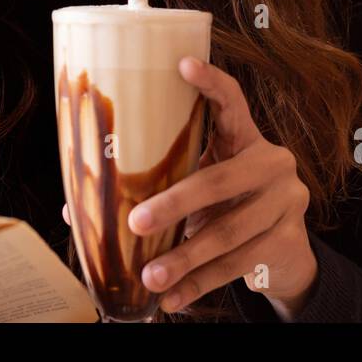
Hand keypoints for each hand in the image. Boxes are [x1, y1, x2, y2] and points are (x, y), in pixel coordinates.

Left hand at [128, 56, 317, 318]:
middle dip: (174, 203)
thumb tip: (75, 207)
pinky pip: (237, 265)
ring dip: (184, 259)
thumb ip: (157, 185)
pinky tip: (173, 298)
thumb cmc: (226, 205)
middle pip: (219, 180)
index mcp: (246, 137)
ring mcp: (285, 203)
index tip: (181, 63)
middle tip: (136, 222)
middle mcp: (272, 163)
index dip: (209, 82)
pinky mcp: (287, 241)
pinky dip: (200, 284)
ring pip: (228, 233)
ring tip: (149, 277)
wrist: (285, 250)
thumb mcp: (203, 184)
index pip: (232, 100)